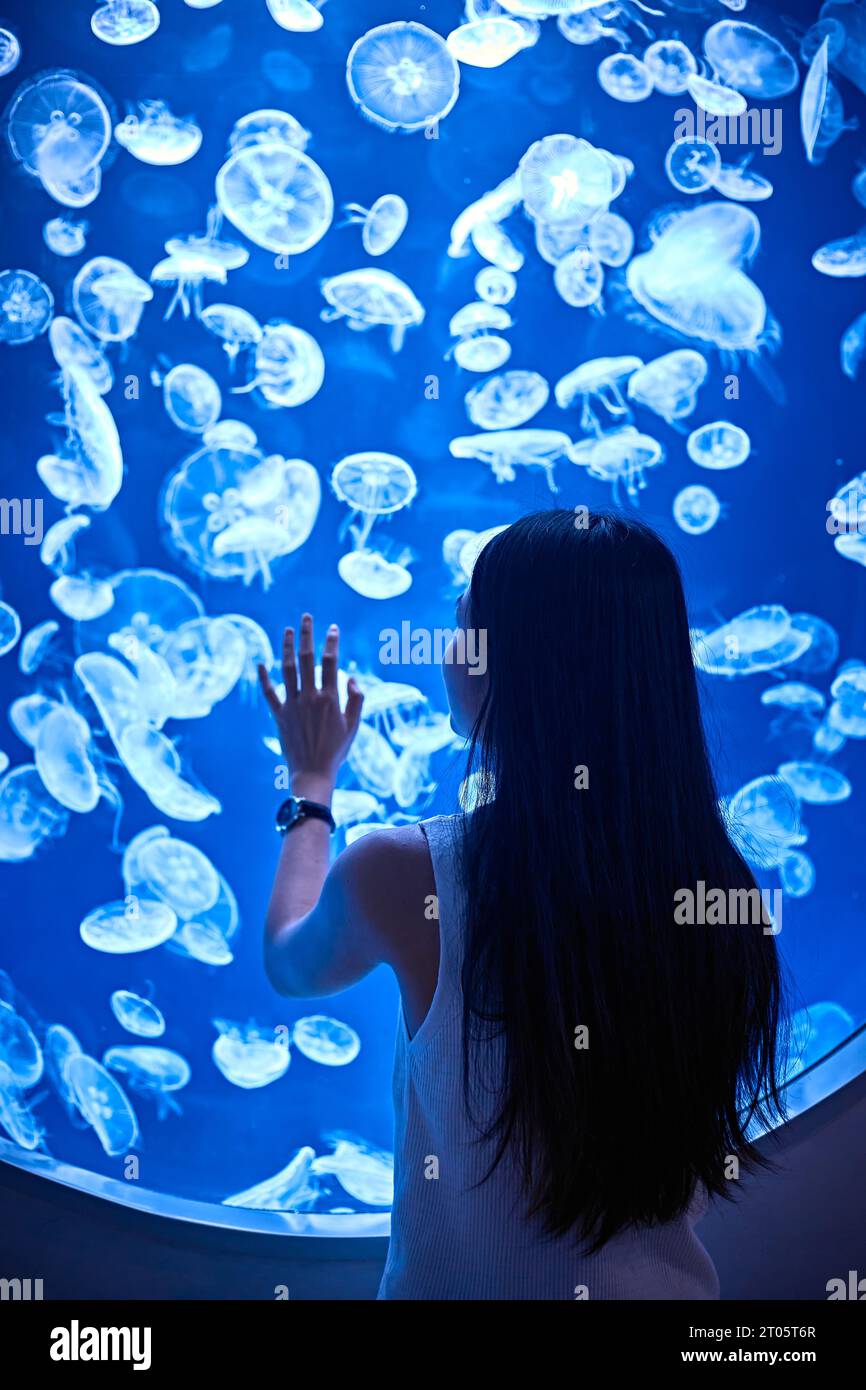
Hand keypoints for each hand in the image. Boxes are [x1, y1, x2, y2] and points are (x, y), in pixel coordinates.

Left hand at [258, 614, 363, 797]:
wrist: (312, 773)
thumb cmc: (336, 751)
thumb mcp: (353, 726)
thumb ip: (356, 700)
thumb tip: (351, 679)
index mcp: (330, 698)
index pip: (331, 662)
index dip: (332, 642)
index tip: (333, 628)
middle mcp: (309, 697)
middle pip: (306, 658)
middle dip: (306, 635)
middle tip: (306, 617)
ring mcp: (292, 705)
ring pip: (286, 669)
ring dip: (286, 647)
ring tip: (287, 630)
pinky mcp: (279, 715)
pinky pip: (269, 693)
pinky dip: (263, 678)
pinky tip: (260, 663)